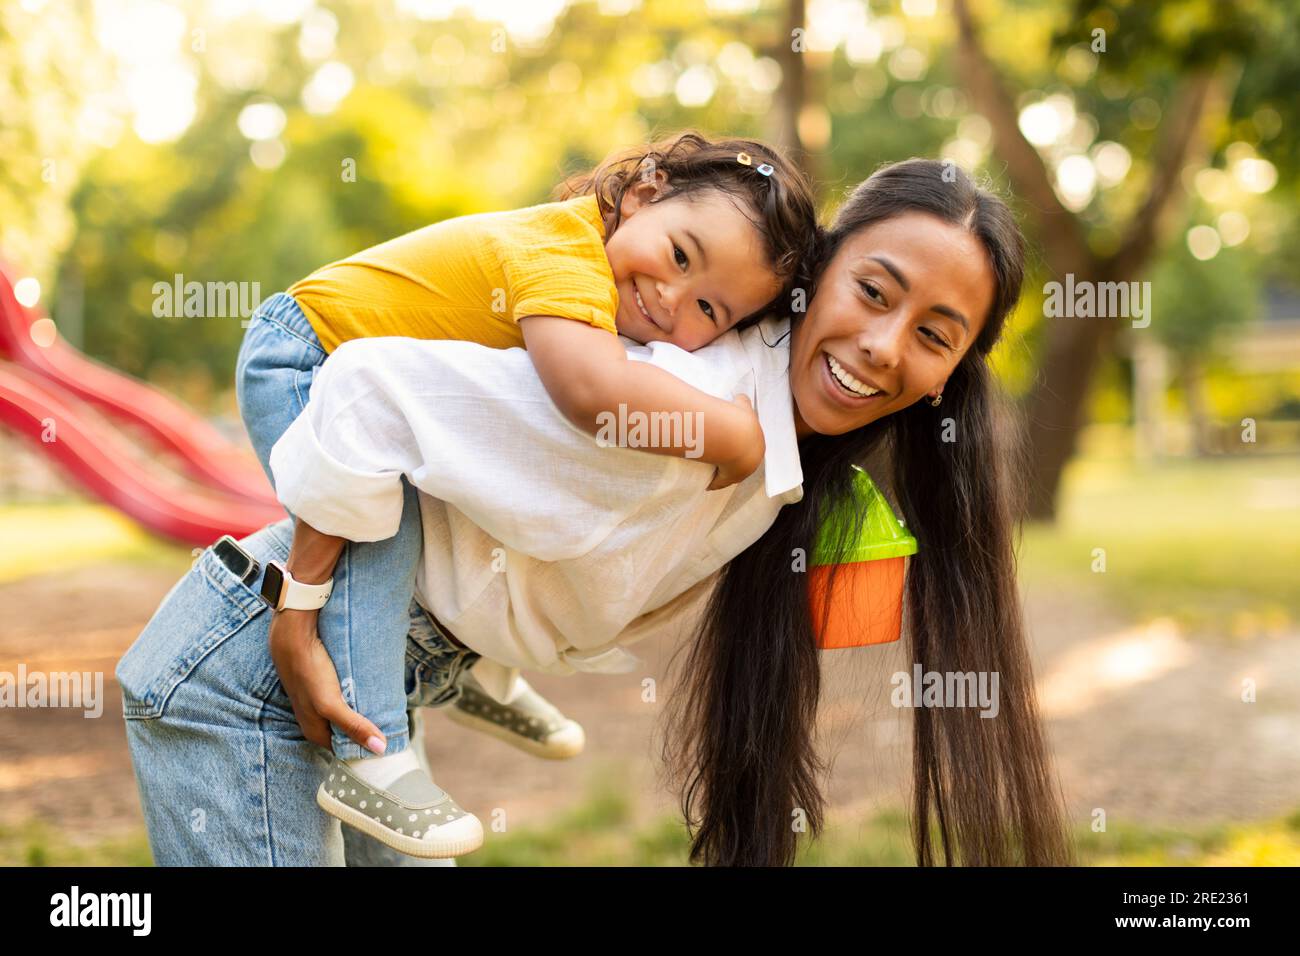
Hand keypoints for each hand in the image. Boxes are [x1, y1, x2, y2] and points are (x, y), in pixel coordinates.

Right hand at [267, 607, 386, 753]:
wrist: (292, 637)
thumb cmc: (310, 672)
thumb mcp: (331, 704)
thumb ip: (353, 726)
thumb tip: (380, 749)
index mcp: (315, 732)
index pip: (345, 750)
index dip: (365, 748)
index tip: (389, 743)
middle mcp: (314, 721)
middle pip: (345, 733)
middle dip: (366, 730)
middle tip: (392, 725)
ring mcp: (317, 703)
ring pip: (345, 714)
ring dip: (361, 713)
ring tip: (385, 709)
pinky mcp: (321, 687)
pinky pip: (343, 699)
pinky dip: (355, 698)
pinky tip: (369, 693)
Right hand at [707, 394, 764, 490]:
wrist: (733, 435)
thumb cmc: (737, 418)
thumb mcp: (741, 404)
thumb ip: (742, 401)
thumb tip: (739, 397)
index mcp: (758, 445)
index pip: (751, 449)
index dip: (740, 447)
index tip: (731, 447)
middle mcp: (753, 461)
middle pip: (742, 464)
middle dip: (734, 463)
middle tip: (721, 460)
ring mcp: (742, 471)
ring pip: (732, 474)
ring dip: (723, 473)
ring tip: (713, 472)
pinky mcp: (729, 478)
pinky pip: (721, 482)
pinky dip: (715, 483)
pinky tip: (709, 485)